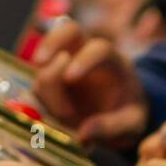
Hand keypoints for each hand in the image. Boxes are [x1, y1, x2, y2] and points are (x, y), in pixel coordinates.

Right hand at [32, 22, 148, 145]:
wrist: (121, 111)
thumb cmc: (130, 112)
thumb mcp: (132, 123)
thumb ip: (112, 127)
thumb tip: (83, 134)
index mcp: (115, 62)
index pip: (99, 49)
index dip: (83, 58)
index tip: (70, 77)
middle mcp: (88, 56)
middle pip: (67, 30)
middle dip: (51, 42)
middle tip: (39, 62)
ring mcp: (66, 65)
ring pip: (45, 62)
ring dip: (47, 89)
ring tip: (66, 118)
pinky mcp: (51, 80)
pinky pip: (36, 83)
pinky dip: (33, 97)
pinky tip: (44, 116)